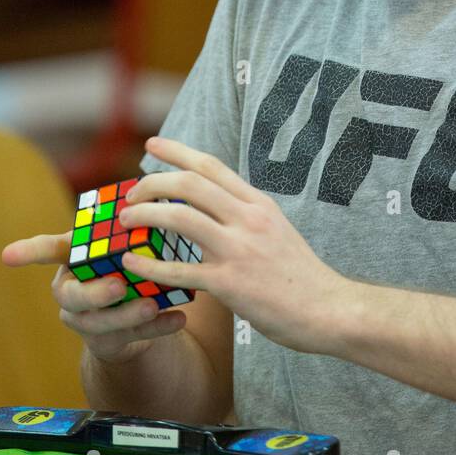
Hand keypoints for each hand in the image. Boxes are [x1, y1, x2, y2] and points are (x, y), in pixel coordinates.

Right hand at [1, 229, 187, 363]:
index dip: (29, 252)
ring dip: (128, 314)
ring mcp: (88, 321)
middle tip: (118, 286)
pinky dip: (158, 328)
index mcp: (73, 260)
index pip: (47, 252)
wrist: (134, 313)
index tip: (9, 256)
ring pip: (101, 324)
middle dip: (95, 293)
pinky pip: (134, 339)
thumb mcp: (123, 241)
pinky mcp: (112, 343)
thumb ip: (127, 224)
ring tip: (152, 305)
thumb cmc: (124, 262)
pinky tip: (178, 317)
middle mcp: (73, 292)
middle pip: (73, 297)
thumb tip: (148, 194)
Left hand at [115, 137, 353, 353]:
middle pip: (189, 184)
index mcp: (258, 204)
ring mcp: (238, 250)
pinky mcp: (230, 284)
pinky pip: (179, 269)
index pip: (211, 166)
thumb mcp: (277, 229)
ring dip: (145, 215)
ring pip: (180, 217)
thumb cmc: (301, 275)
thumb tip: (216, 207)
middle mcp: (248, 219)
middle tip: (131, 195)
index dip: (177, 152)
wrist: (328, 309)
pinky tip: (131, 263)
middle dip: (152, 183)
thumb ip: (247, 216)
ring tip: (126, 221)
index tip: (152, 145)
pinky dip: (149, 264)